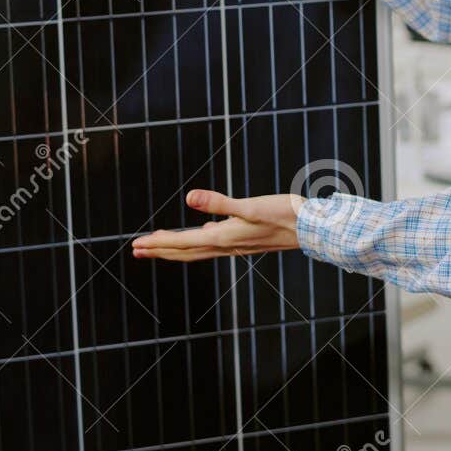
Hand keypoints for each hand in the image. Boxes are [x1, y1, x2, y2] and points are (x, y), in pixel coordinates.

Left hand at [131, 190, 300, 260]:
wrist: (312, 229)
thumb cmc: (284, 215)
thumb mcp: (250, 206)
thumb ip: (219, 202)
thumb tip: (189, 198)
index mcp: (223, 238)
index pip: (182, 243)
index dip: (159, 243)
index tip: (138, 245)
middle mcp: (227, 245)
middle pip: (186, 252)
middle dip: (160, 250)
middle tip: (137, 250)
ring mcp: (236, 244)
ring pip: (199, 250)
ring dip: (177, 248)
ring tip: (160, 245)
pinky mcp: (246, 239)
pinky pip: (214, 244)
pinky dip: (200, 242)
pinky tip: (203, 234)